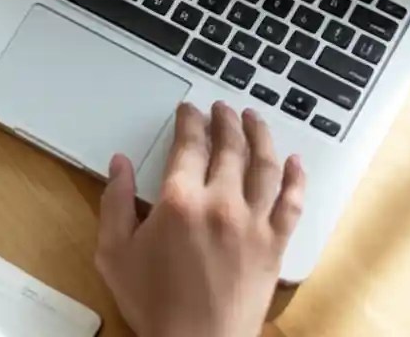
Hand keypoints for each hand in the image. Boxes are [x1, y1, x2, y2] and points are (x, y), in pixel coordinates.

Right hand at [95, 103, 305, 336]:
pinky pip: (292, 202)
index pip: (189, 145)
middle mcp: (220, 204)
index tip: (190, 110)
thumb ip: (114, 202)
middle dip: (225, 120)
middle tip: (222, 107)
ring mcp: (253, 224)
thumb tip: (119, 163)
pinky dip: (295, 178)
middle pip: (229, 147)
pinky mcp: (275, 245)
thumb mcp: (114, 252)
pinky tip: (294, 161)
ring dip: (260, 136)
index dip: (190, 121)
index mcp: (179, 202)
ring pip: (264, 166)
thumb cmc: (153, 302)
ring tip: (254, 118)